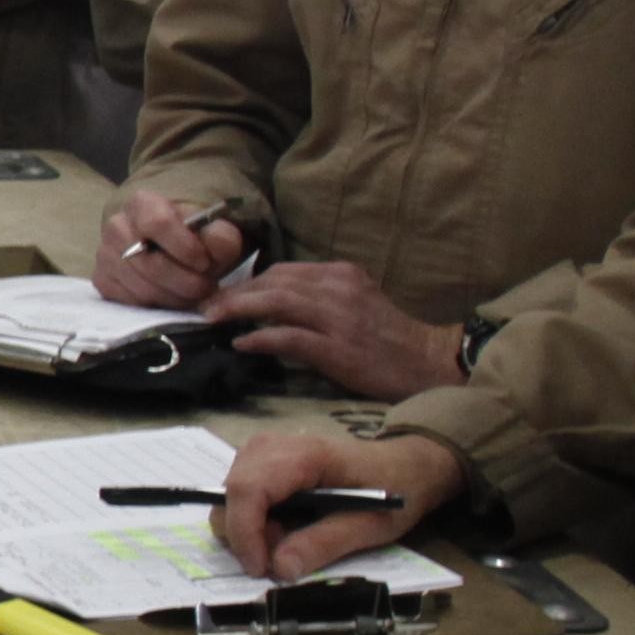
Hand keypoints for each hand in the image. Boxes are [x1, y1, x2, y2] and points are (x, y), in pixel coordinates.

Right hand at [95, 188, 248, 307]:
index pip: (157, 223)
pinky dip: (156, 305)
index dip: (183, 247)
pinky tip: (171, 297)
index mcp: (142, 204)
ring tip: (193, 294)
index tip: (205, 264)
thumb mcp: (216, 233)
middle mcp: (116, 226)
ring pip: (140, 287)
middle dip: (184, 282)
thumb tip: (215, 242)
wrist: (172, 249)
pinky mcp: (102, 280)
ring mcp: (105, 254)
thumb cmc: (194, 239)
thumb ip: (221, 236)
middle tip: (206, 288)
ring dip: (174, 297)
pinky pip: (129, 301)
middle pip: (148, 262)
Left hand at [201, 259, 466, 396]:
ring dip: (238, 309)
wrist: (429, 362)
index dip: (248, 282)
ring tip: (212, 319)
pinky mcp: (339, 348)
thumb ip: (319, 298)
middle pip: (273, 282)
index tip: (223, 295)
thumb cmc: (389, 339)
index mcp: (340, 274)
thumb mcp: (356, 302)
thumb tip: (272, 306)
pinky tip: (241, 343)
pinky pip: (289, 337)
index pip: (282, 271)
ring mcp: (338, 317)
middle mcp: (338, 288)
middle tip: (205, 307)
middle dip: (234, 293)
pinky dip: (261, 338)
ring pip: (276, 302)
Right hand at [215, 428, 461, 580]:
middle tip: (280, 555)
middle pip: (232, 491)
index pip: (250, 488)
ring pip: (230, 493)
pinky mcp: (263, 460)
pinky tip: (283, 526)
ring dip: (249, 528)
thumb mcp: (370, 525)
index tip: (260, 568)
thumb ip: (323, 544)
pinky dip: (252, 519)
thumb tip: (279, 569)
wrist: (406, 464)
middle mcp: (276, 444)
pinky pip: (239, 492)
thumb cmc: (395, 489)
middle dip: (246, 534)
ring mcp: (266, 449)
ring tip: (287, 539)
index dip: (245, 532)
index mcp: (307, 455)